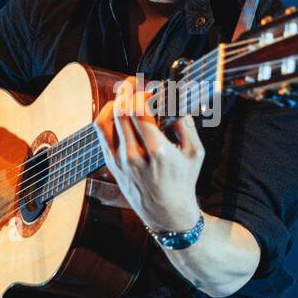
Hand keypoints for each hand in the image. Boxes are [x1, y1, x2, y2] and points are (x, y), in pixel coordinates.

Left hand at [93, 78, 204, 232]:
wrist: (167, 214)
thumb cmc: (183, 182)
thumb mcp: (195, 153)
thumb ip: (187, 125)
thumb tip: (177, 103)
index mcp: (157, 151)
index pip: (140, 112)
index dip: (142, 94)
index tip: (151, 89)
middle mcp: (134, 156)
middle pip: (120, 112)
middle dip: (126, 92)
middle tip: (134, 83)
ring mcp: (119, 161)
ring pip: (105, 121)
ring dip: (113, 103)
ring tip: (123, 94)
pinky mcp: (111, 165)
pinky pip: (101, 134)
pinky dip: (107, 117)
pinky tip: (117, 111)